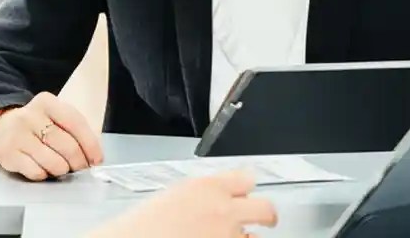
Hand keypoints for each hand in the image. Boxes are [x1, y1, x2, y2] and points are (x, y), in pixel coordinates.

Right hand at [0, 92, 103, 179]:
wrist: (1, 128)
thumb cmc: (38, 125)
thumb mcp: (55, 116)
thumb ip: (75, 129)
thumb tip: (94, 157)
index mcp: (46, 102)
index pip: (75, 123)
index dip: (90, 144)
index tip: (97, 159)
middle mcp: (30, 116)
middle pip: (67, 146)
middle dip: (79, 162)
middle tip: (80, 167)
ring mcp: (17, 135)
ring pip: (54, 162)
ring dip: (63, 170)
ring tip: (62, 167)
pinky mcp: (8, 154)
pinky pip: (37, 172)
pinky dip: (45, 174)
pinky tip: (44, 168)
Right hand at [89, 171, 277, 237]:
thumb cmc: (143, 226)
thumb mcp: (172, 195)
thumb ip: (201, 193)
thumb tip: (215, 196)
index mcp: (207, 187)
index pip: (246, 178)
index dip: (247, 187)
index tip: (248, 191)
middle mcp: (223, 210)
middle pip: (265, 208)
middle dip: (267, 215)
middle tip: (266, 221)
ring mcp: (227, 236)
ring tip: (231, 237)